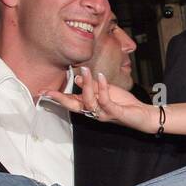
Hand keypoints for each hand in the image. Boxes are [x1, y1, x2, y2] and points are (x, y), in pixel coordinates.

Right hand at [41, 68, 155, 132]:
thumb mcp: (106, 91)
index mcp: (91, 106)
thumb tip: (77, 79)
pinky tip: (101, 76)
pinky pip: (105, 100)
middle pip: (74, 107)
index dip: (57, 97)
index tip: (42, 91)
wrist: (143, 114)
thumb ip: (92, 86)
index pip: (71, 102)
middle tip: (49, 91)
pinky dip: (102, 88)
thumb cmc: (124, 103)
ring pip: (88, 101)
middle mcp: (94, 112)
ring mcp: (104, 114)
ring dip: (86, 85)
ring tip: (86, 70)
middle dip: (60, 99)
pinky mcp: (115, 113)